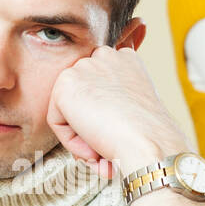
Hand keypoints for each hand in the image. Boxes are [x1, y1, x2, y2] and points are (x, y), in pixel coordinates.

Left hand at [45, 36, 188, 179]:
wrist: (147, 143)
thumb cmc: (148, 137)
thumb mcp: (136, 109)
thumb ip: (114, 103)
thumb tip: (94, 118)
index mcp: (126, 60)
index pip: (99, 87)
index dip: (104, 116)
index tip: (115, 136)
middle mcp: (105, 56)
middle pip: (82, 97)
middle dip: (90, 124)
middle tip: (106, 147)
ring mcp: (84, 67)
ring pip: (68, 110)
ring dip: (81, 135)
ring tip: (101, 150)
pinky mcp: (65, 84)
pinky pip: (57, 121)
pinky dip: (71, 142)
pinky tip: (93, 147)